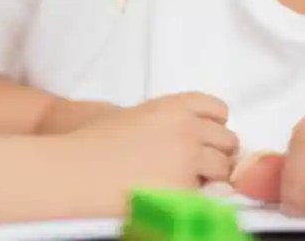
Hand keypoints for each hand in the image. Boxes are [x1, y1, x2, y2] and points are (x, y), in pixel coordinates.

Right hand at [72, 92, 239, 189]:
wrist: (76, 171)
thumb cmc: (93, 143)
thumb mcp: (134, 116)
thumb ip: (167, 121)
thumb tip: (195, 135)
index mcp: (172, 106)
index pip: (217, 109)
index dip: (215, 124)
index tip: (208, 136)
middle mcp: (186, 129)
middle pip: (228, 140)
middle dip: (216, 153)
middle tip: (197, 164)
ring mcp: (188, 160)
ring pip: (223, 168)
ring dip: (210, 176)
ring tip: (186, 181)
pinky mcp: (185, 191)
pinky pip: (207, 195)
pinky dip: (196, 197)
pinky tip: (174, 196)